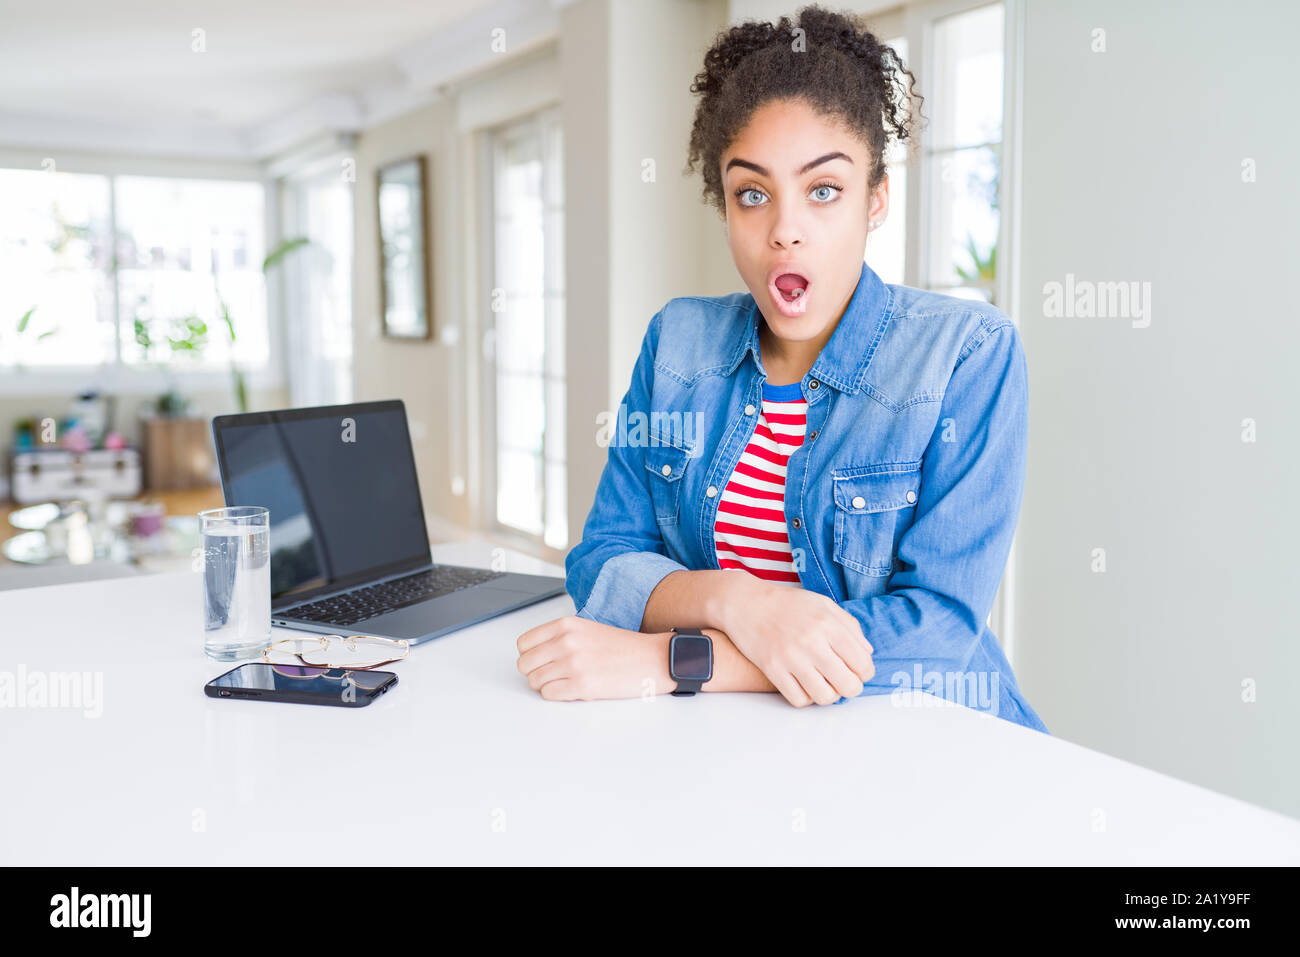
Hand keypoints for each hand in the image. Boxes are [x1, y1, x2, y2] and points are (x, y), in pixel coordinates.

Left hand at [516, 615, 671, 700]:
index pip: (523, 643)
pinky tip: (573, 690)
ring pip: (535, 682)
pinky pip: (549, 694)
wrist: (652, 659)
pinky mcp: (582, 686)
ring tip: (566, 682)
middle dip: (535, 672)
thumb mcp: (587, 629)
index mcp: (566, 625)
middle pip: (525, 664)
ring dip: (547, 685)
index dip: (530, 655)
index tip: (540, 661)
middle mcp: (566, 642)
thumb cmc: (623, 647)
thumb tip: (535, 655)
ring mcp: (573, 664)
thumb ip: (560, 637)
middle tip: (552, 675)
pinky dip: (557, 695)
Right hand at [717, 574, 873, 706]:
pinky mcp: (772, 670)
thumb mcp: (824, 605)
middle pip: (848, 685)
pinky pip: (799, 700)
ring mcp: (790, 658)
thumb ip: (850, 627)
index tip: (858, 670)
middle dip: (851, 688)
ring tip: (824, 683)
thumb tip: (868, 654)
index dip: (866, 672)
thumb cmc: (787, 604)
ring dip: (829, 695)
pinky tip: (805, 685)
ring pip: (825, 698)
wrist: (745, 602)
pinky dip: (806, 698)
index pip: (863, 664)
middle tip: (844, 681)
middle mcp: (811, 642)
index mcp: (828, 625)